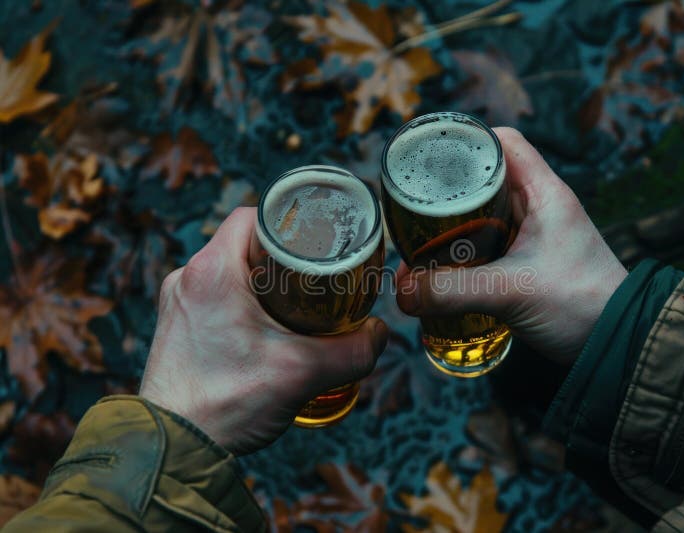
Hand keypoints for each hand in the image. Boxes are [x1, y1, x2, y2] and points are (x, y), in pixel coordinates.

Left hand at [139, 207, 387, 454]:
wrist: (173, 449)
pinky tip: (264, 330)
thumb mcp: (302, 373)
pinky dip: (241, 303)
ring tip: (294, 304)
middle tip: (314, 275)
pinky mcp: (175, 328)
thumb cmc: (224, 404)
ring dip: (260, 281)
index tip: (316, 240)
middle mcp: (187, 279)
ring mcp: (176, 304)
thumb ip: (353, 352)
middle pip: (243, 244)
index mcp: (212, 271)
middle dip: (281, 256)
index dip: (289, 222)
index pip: (254, 216)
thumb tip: (379, 335)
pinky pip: (213, 298)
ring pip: (228, 272)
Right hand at [396, 128, 626, 365]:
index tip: (431, 156)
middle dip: (448, 192)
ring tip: (418, 238)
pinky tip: (442, 267)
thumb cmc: (582, 303)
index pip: (504, 142)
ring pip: (483, 215)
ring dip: (453, 226)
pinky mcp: (528, 263)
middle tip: (413, 205)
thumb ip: (453, 291)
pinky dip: (464, 252)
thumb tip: (402, 292)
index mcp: (544, 193)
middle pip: (485, 180)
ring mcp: (534, 236)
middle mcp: (539, 207)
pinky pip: (488, 246)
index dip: (467, 141)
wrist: (617, 344)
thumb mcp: (512, 291)